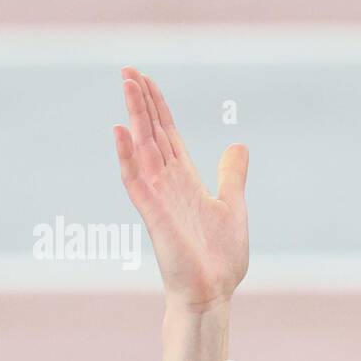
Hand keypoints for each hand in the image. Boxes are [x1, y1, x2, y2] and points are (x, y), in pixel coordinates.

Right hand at [113, 66, 249, 309]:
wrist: (214, 291)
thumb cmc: (221, 256)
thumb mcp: (233, 205)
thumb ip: (231, 175)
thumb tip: (238, 145)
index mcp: (185, 179)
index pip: (168, 134)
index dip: (158, 106)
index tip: (147, 79)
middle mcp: (168, 183)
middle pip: (151, 132)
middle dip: (141, 101)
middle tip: (128, 69)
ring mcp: (158, 196)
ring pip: (142, 147)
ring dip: (134, 116)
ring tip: (125, 85)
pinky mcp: (153, 213)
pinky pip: (135, 179)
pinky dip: (127, 155)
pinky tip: (121, 131)